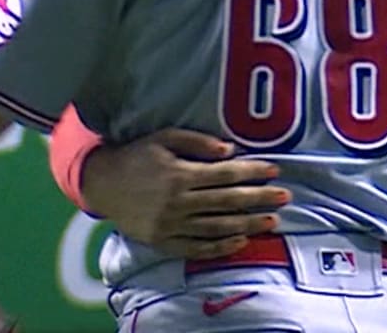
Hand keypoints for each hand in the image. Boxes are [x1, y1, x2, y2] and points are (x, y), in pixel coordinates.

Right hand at [81, 128, 290, 259]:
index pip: (226, 174)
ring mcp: (171, 224)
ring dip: (248, 224)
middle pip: (228, 201)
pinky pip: (196, 248)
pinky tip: (240, 242)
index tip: (275, 171)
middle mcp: (178, 201)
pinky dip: (220, 247)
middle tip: (285, 197)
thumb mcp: (164, 138)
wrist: (101, 183)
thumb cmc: (137, 155)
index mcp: (180, 173)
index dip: (253, 172)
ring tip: (272, 221)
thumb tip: (231, 150)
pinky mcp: (163, 241)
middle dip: (260, 198)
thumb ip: (198, 142)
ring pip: (217, 227)